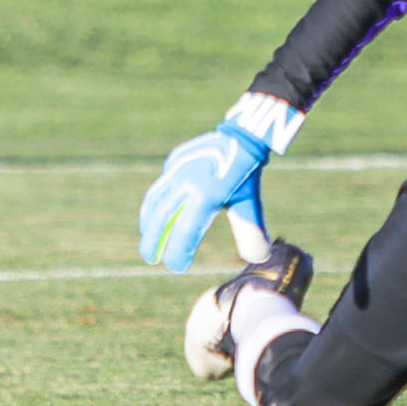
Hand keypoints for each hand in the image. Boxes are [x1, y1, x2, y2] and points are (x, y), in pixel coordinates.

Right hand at [138, 123, 270, 273]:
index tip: (178, 267)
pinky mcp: (174, 160)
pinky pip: (162, 185)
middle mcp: (188, 181)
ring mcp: (178, 168)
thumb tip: (258, 258)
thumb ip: (251, 232)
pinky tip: (157, 214)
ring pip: (155, 199)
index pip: (187, 231)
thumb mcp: (249, 204)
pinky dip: (156, 202)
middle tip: (150, 258)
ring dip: (149, 222)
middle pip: (162, 217)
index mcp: (207, 194)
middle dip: (153, 241)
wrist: (242, 138)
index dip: (179, 251)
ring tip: (148, 239)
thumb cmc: (247, 176)